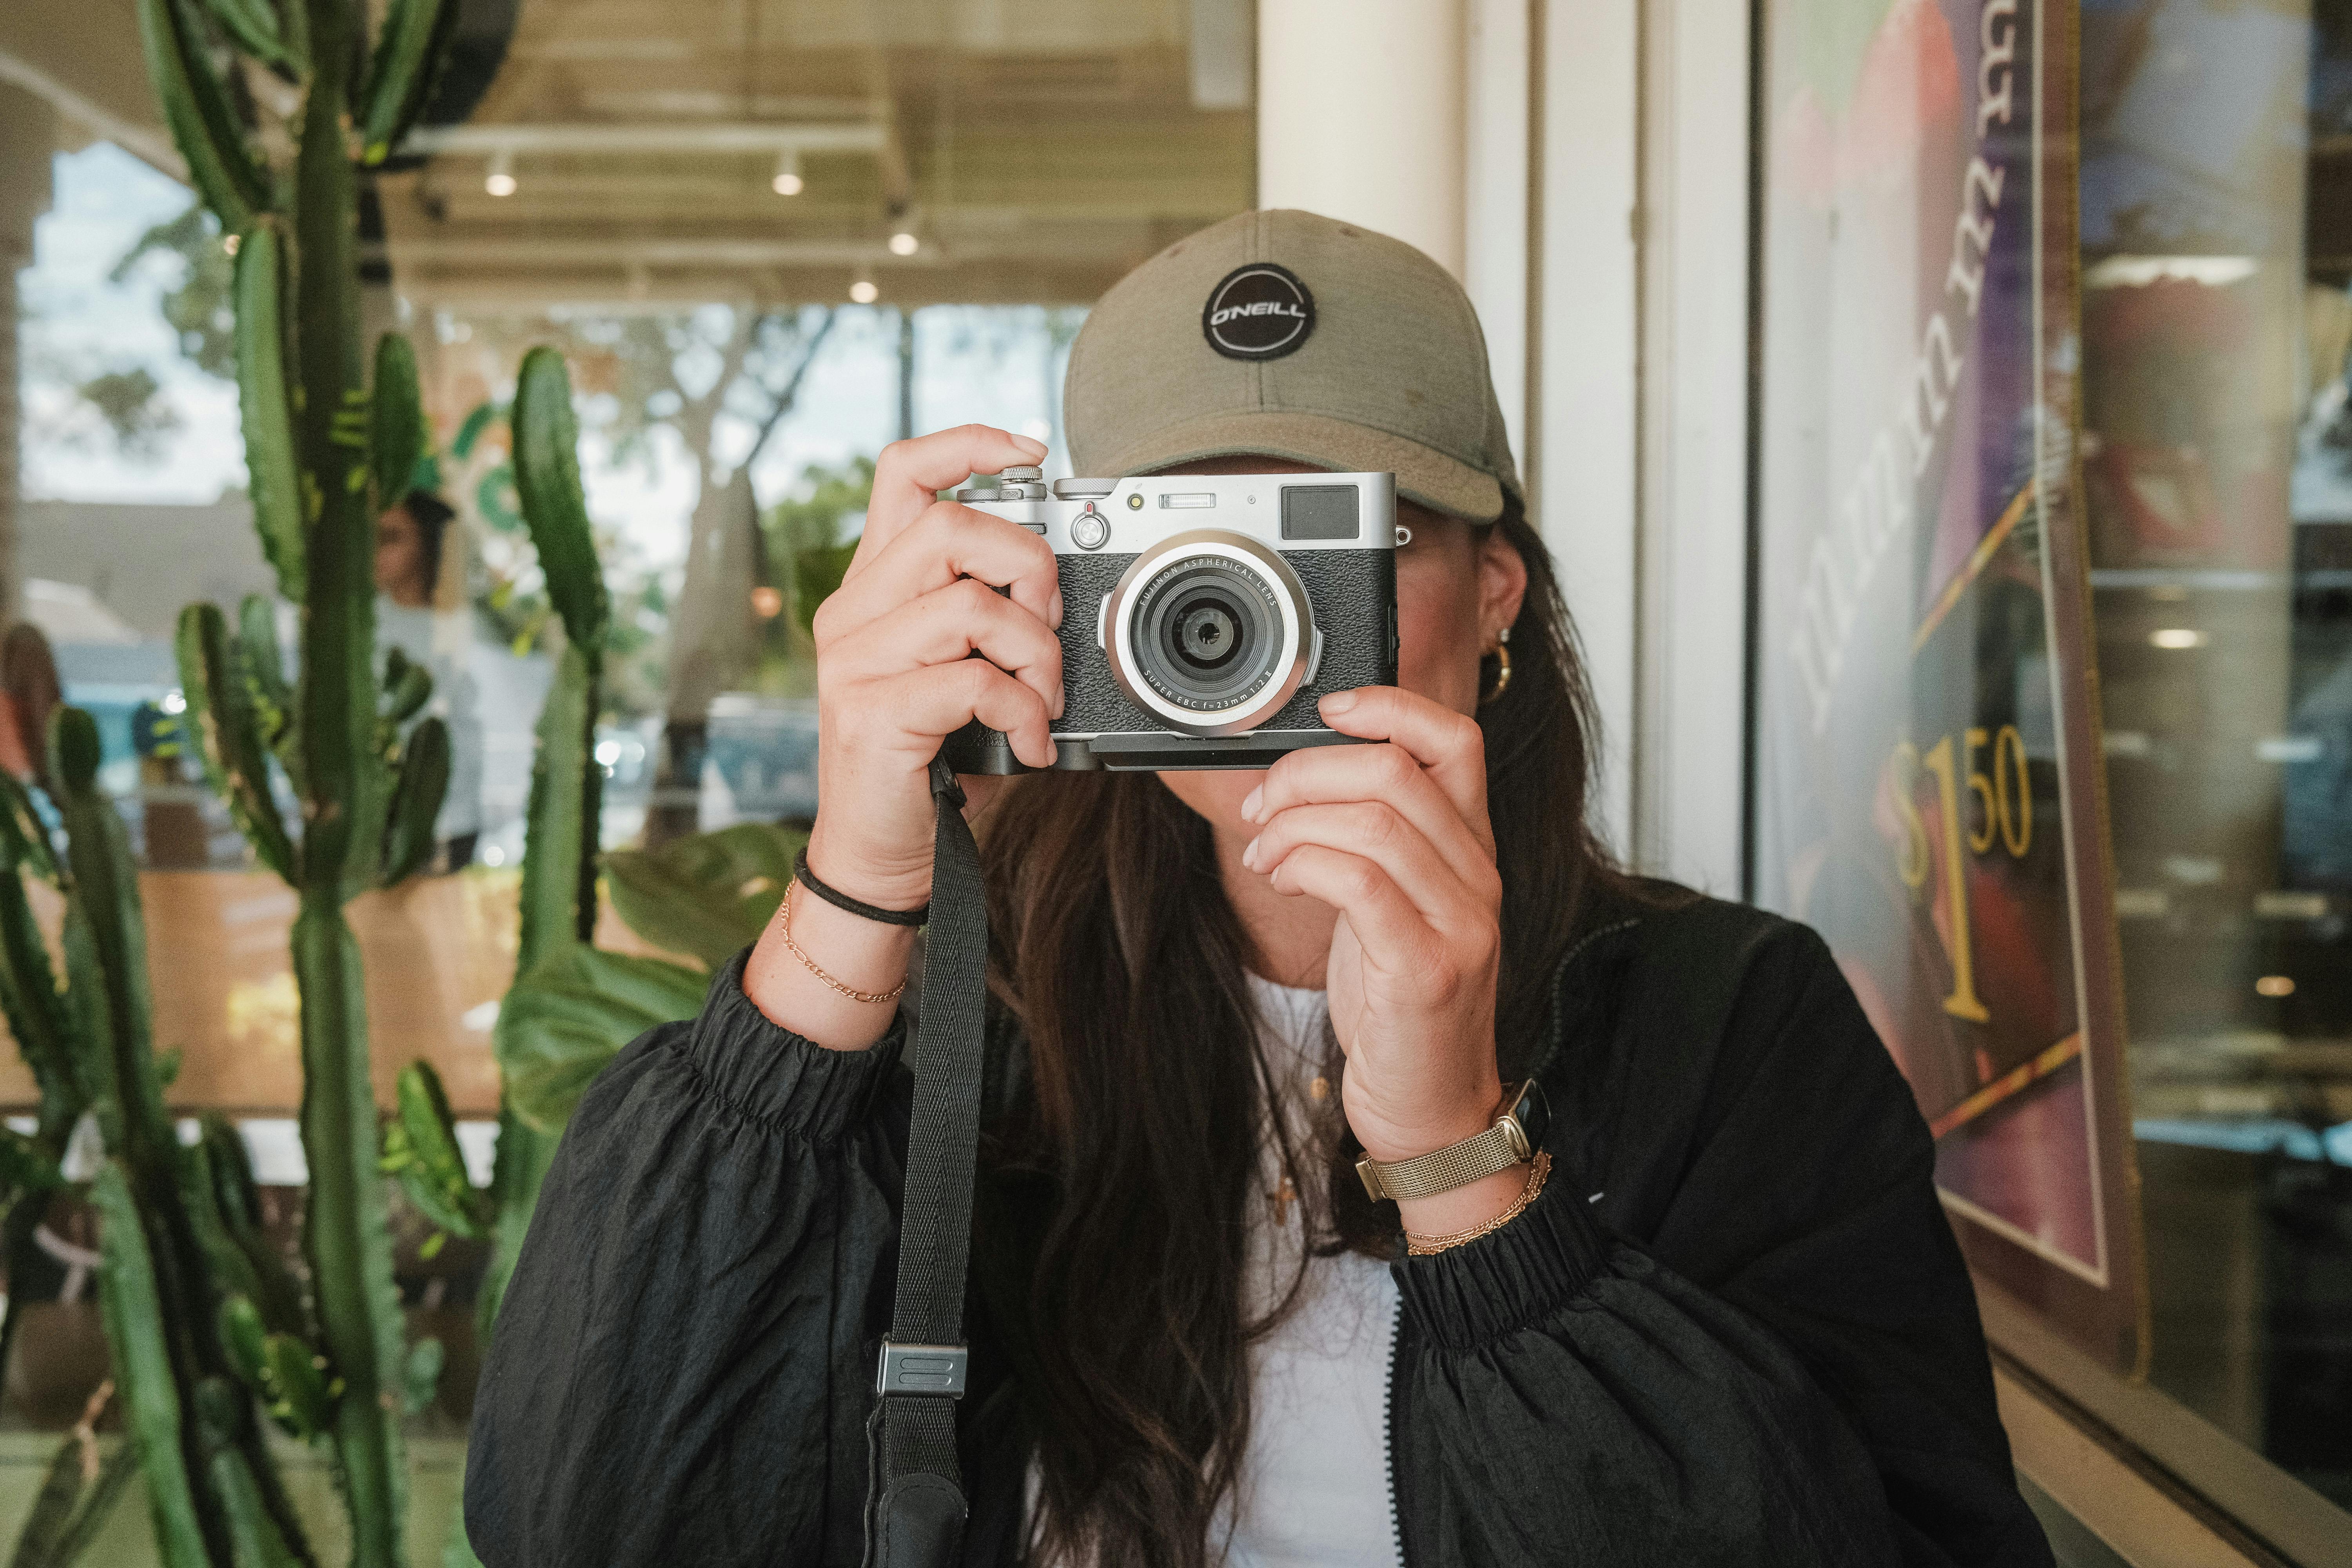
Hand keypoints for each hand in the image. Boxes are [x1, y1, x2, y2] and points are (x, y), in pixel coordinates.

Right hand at [803, 425, 1062, 907]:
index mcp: (875, 585)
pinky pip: (973, 681)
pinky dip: (1022, 711)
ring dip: (1036, 654)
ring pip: (971, 605)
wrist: (876, 850)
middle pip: (951, 526)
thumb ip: (982, 614)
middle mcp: (853, 611)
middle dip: (1028, 565)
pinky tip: (1030, 743)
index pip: (903, 472)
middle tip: (1049, 624)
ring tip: (1043, 700)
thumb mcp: (956, 667)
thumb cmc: (928, 757)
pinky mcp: (869, 713)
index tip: (1033, 448)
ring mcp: (854, 661)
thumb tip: (1055, 580)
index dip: (968, 443)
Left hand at [1238, 687, 1504, 1166]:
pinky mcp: (1426, 968)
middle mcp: (1478, 877)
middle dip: (1307, 771)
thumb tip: (1299, 781)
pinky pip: (1358, 881)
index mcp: (1471, 851)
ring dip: (1294, 822)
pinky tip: (1282, 879)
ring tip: (1264, 852)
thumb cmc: (1399, 1007)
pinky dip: (1304, 865)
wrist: (1432, 1110)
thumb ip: (1368, 844)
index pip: (1456, 740)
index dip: (1390, 705)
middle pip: (1395, 769)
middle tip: (1262, 807)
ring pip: (1374, 818)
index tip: (1328, 710)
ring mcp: (1460, 922)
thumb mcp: (1390, 908)